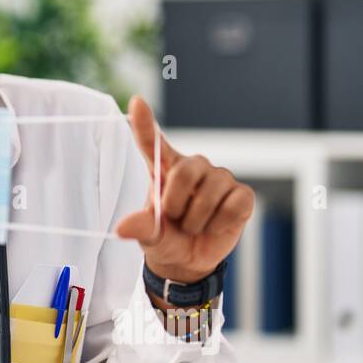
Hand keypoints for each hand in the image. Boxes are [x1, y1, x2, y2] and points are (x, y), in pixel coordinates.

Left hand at [113, 96, 253, 282]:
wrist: (189, 260)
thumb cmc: (166, 238)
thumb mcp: (149, 234)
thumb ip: (140, 227)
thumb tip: (121, 228)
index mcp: (164, 170)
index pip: (153, 142)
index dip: (145, 122)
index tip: (136, 102)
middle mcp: (193, 167)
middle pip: (184, 172)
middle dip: (176, 204)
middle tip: (175, 219)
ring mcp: (219, 178)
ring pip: (210, 193)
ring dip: (198, 219)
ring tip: (194, 225)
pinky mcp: (241, 194)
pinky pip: (233, 205)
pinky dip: (221, 223)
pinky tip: (216, 225)